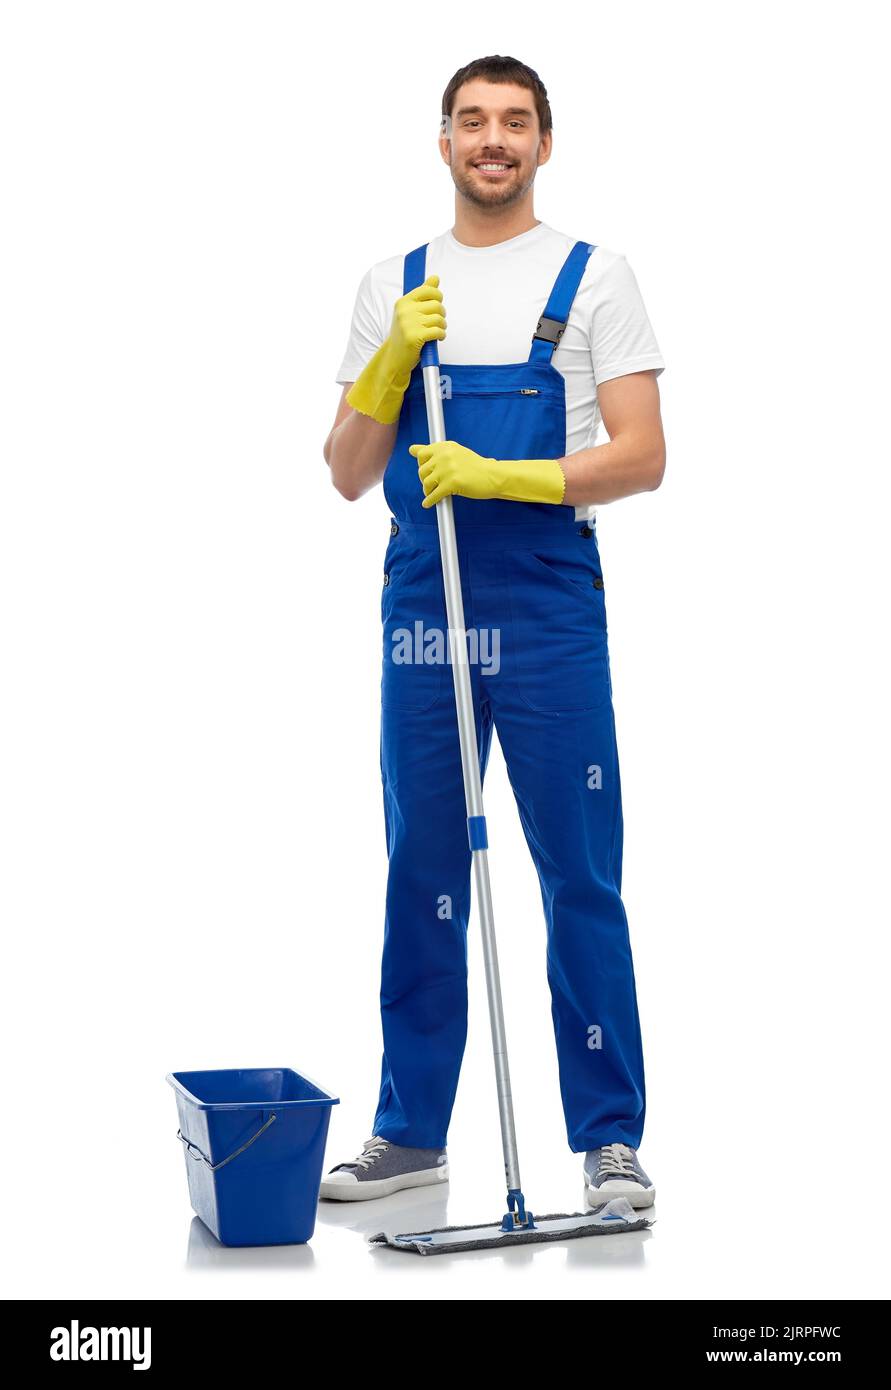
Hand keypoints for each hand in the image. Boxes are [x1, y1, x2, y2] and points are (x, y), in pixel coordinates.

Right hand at [347, 276, 445, 424]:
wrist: (394, 358)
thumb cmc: (405, 334)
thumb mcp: (410, 312)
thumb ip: (423, 294)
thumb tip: (435, 277)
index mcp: (403, 302)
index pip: (428, 290)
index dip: (438, 297)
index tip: (437, 305)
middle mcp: (404, 311)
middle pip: (437, 305)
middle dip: (442, 314)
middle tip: (438, 322)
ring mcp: (408, 324)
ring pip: (439, 318)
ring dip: (443, 326)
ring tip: (438, 331)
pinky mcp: (414, 337)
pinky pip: (438, 331)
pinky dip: (441, 335)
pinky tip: (437, 338)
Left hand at [409, 440, 565, 507]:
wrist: (493, 476)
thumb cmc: (475, 466)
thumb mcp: (455, 452)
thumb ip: (435, 451)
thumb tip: (411, 449)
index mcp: (445, 446)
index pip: (421, 454)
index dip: (421, 465)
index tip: (427, 472)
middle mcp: (445, 455)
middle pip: (422, 471)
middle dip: (424, 480)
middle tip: (431, 486)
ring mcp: (447, 469)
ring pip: (426, 483)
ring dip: (427, 491)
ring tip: (433, 494)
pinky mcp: (451, 483)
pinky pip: (434, 495)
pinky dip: (430, 501)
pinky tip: (429, 504)